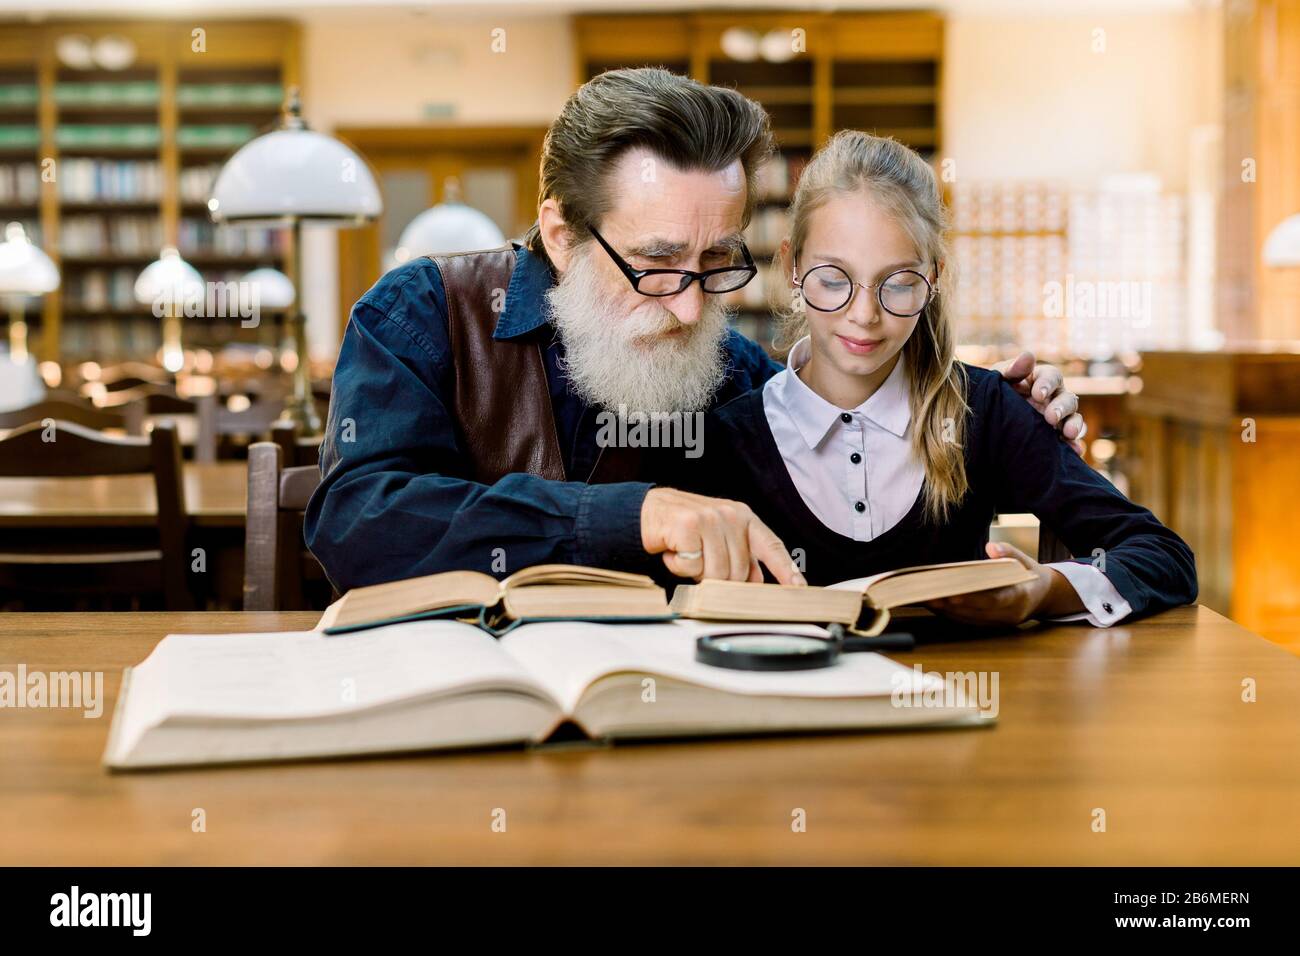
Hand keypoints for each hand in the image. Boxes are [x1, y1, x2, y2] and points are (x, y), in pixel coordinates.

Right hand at [640, 487, 805, 584]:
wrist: (648, 511)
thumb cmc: (685, 530)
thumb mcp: (719, 538)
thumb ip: (740, 555)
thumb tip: (756, 580)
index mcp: (743, 517)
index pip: (772, 545)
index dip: (786, 569)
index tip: (799, 588)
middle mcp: (730, 515)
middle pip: (739, 571)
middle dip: (719, 578)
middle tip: (700, 565)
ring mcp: (710, 519)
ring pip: (716, 573)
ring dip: (697, 573)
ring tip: (687, 555)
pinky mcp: (688, 526)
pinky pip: (692, 568)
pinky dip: (679, 567)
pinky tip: (674, 551)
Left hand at [925, 542, 1079, 625]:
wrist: (1045, 596)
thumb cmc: (1029, 574)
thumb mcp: (1025, 559)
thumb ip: (1009, 552)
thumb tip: (991, 548)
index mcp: (1020, 596)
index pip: (993, 600)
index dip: (971, 598)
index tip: (951, 593)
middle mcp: (1009, 614)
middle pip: (975, 612)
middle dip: (949, 604)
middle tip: (926, 594)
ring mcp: (1000, 623)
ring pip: (969, 619)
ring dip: (945, 610)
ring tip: (923, 598)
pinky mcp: (991, 626)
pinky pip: (968, 621)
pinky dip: (950, 613)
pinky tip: (933, 603)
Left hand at [992, 351, 1086, 455]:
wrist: (984, 422)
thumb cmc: (993, 393)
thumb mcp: (998, 379)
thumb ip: (1012, 369)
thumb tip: (1028, 355)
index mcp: (1040, 379)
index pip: (1052, 376)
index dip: (1047, 384)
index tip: (1038, 394)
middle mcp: (1053, 397)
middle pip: (1067, 398)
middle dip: (1061, 407)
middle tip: (1050, 417)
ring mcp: (1057, 418)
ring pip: (1073, 418)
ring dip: (1074, 425)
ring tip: (1068, 433)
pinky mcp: (1056, 437)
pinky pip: (1070, 441)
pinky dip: (1074, 445)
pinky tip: (1074, 451)